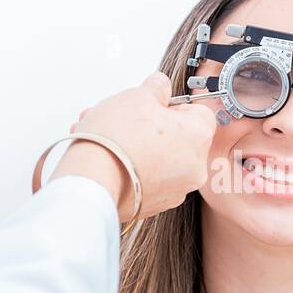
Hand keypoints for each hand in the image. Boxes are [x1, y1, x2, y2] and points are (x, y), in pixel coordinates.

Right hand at [51, 73, 215, 222]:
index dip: (174, 106)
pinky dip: (134, 167)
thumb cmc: (117, 139)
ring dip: (138, 145)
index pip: (199, 113)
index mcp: (199, 136)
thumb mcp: (137, 96)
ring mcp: (177, 190)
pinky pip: (149, 178)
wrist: (92, 181)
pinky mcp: (156, 205)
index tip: (154, 106)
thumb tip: (160, 87)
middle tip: (125, 118)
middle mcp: (196, 168)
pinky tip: (110, 156)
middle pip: (178, 137)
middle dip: (151, 126)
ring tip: (107, 135)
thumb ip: (156, 88)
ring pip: (160, 158)